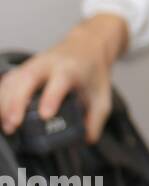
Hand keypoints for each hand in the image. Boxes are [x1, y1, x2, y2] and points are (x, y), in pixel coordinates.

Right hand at [0, 13, 127, 142]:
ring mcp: (33, 65)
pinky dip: (1, 97)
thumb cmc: (93, 71)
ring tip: (6, 125)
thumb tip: (87, 139)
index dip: (51, 98)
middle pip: (27, 79)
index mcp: (71, 68)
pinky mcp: (23, 69)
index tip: (46, 115)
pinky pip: (7, 81)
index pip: (60, 81)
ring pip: (13, 81)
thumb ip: (96, 119)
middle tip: (13, 124)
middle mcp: (49, 64)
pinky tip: (2, 113)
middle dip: (17, 102)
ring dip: (5, 103)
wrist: (87, 45)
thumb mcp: (102, 95)